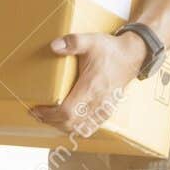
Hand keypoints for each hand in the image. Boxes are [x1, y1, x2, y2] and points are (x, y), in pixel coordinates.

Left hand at [30, 31, 148, 136]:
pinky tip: (66, 122)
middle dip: (50, 121)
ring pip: (79, 128)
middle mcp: (98, 102)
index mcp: (91, 87)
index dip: (49, 114)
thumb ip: (73, 42)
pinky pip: (90, 128)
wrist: (133, 55)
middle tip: (37, 114)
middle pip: (70, 123)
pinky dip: (75, 128)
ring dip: (61, 126)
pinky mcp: (107, 111)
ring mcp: (104, 108)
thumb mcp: (91, 40)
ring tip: (48, 118)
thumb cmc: (110, 50)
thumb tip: (54, 46)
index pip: (67, 112)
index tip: (36, 109)